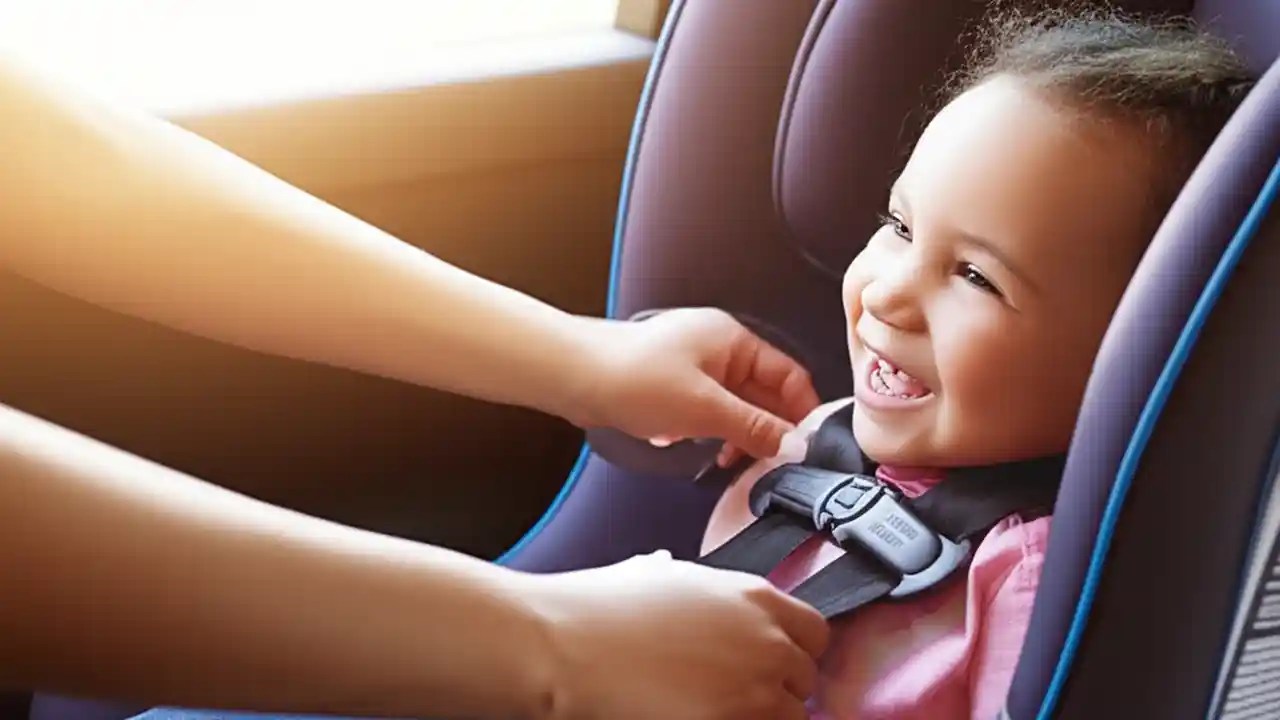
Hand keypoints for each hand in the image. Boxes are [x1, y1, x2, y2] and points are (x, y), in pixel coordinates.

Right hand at [524, 551, 828, 719]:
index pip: (816, 633)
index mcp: (754, 598)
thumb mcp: (650, 574)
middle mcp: (767, 643)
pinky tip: (700, 716)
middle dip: (777, 689)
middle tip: (734, 694)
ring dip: (760, 716)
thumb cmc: (596, 608)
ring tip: (716, 708)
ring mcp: (754, 693)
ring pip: (788, 718)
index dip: (792, 651)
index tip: (770, 665)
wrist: (561, 648)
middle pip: (804, 681)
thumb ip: (683, 582)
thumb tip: (669, 572)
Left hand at [568, 308, 820, 460]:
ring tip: (725, 461)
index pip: (788, 375)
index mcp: (733, 340)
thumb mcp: (704, 409)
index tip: (805, 446)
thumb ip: (753, 427)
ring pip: (732, 405)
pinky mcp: (670, 385)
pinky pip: (703, 410)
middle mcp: (717, 348)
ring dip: (733, 434)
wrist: (572, 375)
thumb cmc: (632, 378)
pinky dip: (703, 430)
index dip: (801, 411)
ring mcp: (693, 365)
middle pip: (761, 393)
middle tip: (766, 464)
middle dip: (763, 429)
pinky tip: (687, 445)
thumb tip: (792, 444)